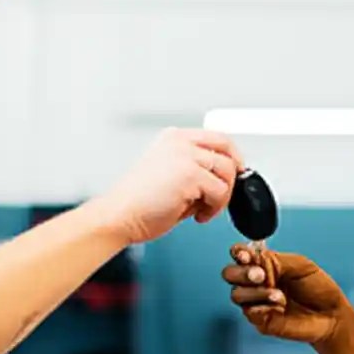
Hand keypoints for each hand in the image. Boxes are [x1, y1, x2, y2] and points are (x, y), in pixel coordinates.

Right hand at [96, 128, 243, 243]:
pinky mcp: (190, 175)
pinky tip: (197, 215)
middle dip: (233, 173)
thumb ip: (195, 168)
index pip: (215, 137)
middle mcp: (180, 142)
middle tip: (227, 192)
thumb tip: (223, 177)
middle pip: (226, 148)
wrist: (119, 216)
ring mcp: (186, 156)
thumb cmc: (138, 203)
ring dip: (221, 196)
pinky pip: (220, 192)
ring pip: (227, 172)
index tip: (233, 172)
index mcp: (173, 138)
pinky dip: (214, 208)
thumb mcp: (169, 173)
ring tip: (203, 209)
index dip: (230, 155)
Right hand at [222, 244, 353, 346]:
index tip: (245, 254)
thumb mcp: (299, 265)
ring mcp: (257, 302)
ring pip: (236, 294)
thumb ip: (276, 259)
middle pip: (230, 274)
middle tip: (261, 275)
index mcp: (265, 265)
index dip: (238, 253)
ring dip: (256, 292)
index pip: (240, 255)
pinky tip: (279, 306)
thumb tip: (256, 255)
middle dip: (241, 272)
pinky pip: (250, 312)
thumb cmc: (318, 289)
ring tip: (279, 294)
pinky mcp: (262, 320)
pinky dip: (262, 307)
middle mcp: (257, 283)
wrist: (331, 313)